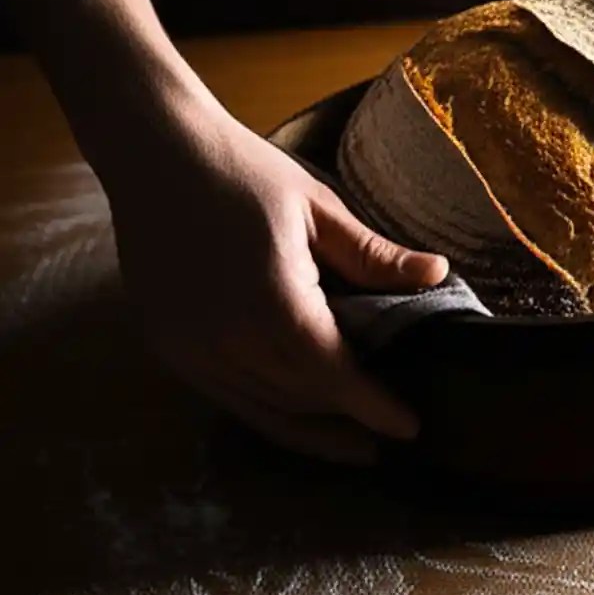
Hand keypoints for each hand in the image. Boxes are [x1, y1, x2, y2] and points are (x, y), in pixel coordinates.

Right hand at [105, 107, 447, 464]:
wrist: (156, 152)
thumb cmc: (245, 172)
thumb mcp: (321, 210)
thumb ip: (375, 257)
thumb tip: (437, 275)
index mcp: (273, 303)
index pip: (335, 376)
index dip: (375, 408)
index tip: (410, 429)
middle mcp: (228, 338)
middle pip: (303, 400)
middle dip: (349, 423)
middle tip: (390, 431)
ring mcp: (192, 348)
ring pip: (264, 410)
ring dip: (311, 430)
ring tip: (353, 442)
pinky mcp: (170, 348)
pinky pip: (228, 398)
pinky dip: (269, 413)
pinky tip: (299, 417)